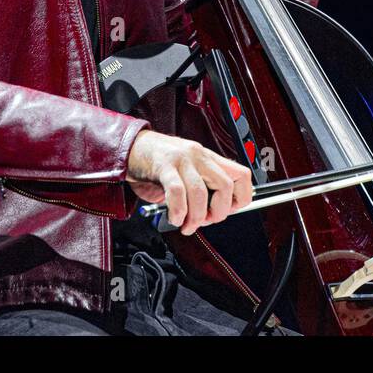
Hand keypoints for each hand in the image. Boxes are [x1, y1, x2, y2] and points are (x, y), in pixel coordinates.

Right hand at [125, 129, 253, 234]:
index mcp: (208, 158)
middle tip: (205, 221)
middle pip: (224, 185)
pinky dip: (178, 211)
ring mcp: (181, 159)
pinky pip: (177, 192)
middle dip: (218, 212)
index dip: (240, 198)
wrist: (131, 148)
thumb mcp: (187, 171)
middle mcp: (198, 156)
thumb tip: (213, 214)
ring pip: (200, 192)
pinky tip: (174, 218)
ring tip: (186, 225)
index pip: (242, 175)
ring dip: (195, 217)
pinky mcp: (163, 166)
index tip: (227, 211)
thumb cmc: (158, 163)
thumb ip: (202, 187)